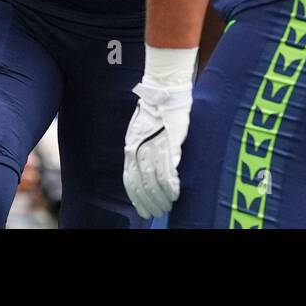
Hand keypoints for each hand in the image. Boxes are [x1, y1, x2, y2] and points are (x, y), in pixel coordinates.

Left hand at [123, 79, 192, 218]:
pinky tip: (175, 192)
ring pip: (154, 181)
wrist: (165, 93)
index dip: (137, 199)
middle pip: (142, 185)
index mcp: (130, 148)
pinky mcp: (168, 144)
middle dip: (150, 202)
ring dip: (162, 196)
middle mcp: (138, 150)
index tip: (143, 212)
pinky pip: (168, 170)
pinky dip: (171, 185)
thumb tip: (146, 174)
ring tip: (169, 204)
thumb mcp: (140, 133)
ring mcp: (152, 147)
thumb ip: (142, 153)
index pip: (130, 181)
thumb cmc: (156, 113)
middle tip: (159, 212)